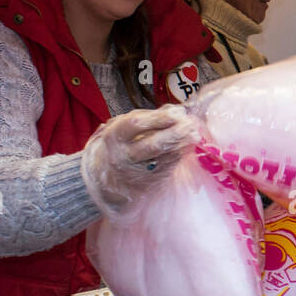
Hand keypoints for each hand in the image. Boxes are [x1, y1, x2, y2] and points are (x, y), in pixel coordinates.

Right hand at [82, 105, 199, 215]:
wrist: (101, 178)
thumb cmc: (118, 145)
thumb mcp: (123, 127)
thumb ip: (147, 118)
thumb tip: (175, 110)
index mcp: (115, 137)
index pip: (136, 125)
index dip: (158, 118)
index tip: (178, 113)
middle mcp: (123, 156)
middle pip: (152, 145)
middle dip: (174, 134)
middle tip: (191, 126)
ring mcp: (134, 173)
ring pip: (162, 159)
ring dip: (181, 146)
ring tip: (194, 135)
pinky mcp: (145, 185)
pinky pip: (165, 170)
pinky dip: (177, 158)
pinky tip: (186, 148)